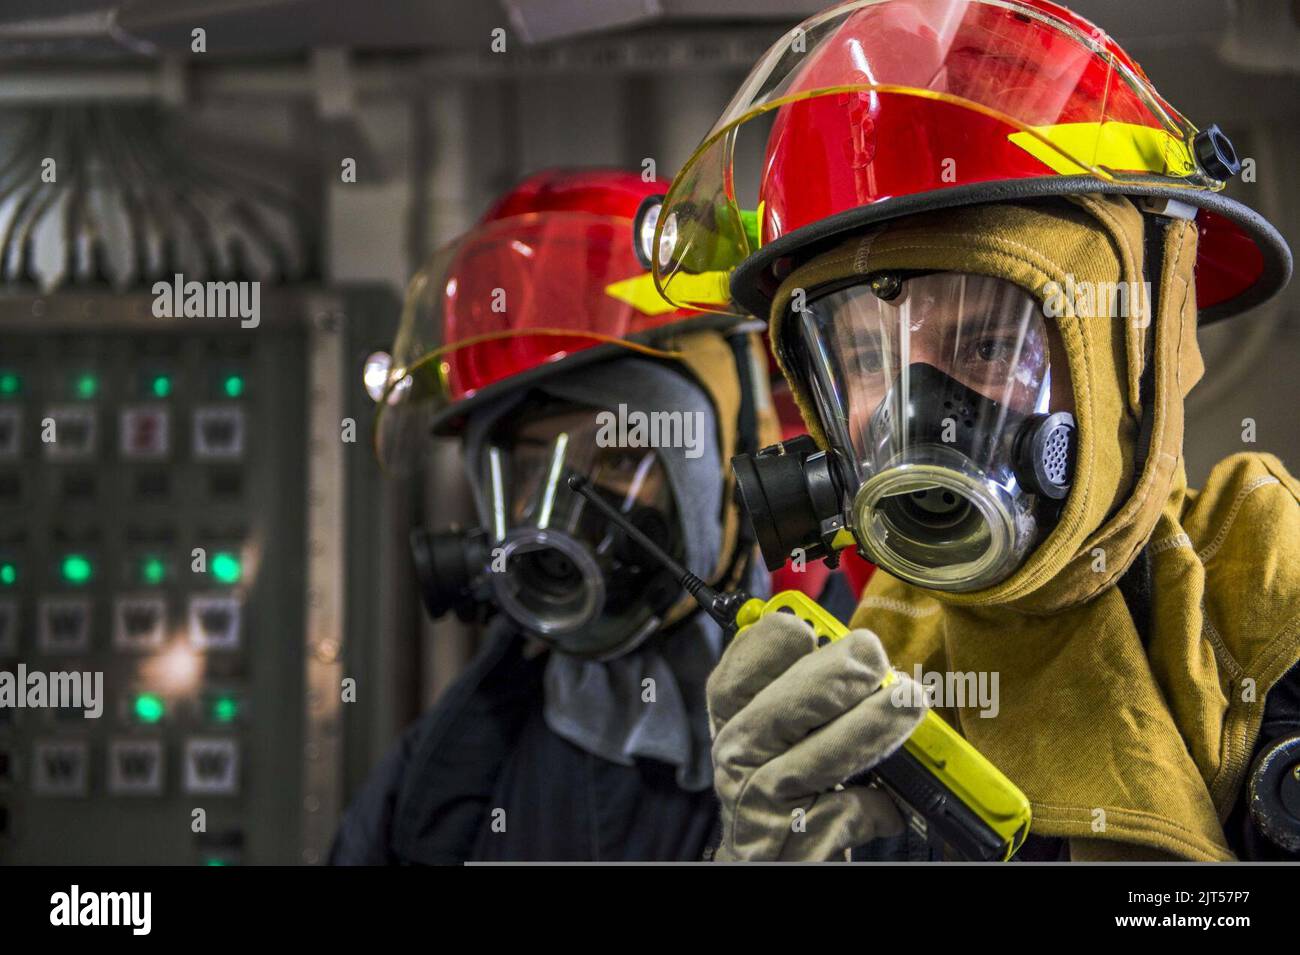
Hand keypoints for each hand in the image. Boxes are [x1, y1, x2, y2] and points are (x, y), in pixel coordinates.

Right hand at [706, 612, 926, 860]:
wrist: (771, 858)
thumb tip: (859, 646)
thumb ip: (805, 686)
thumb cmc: (786, 781)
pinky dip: (868, 807)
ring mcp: (757, 807)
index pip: (737, 672)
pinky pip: (836, 819)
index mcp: (731, 717)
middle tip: (874, 659)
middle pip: (776, 712)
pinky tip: (887, 801)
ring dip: (865, 729)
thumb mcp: (783, 728)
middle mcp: (735, 759)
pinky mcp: (788, 850)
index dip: (772, 647)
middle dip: (830, 679)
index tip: (808, 631)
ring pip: (809, 764)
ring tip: (908, 703)